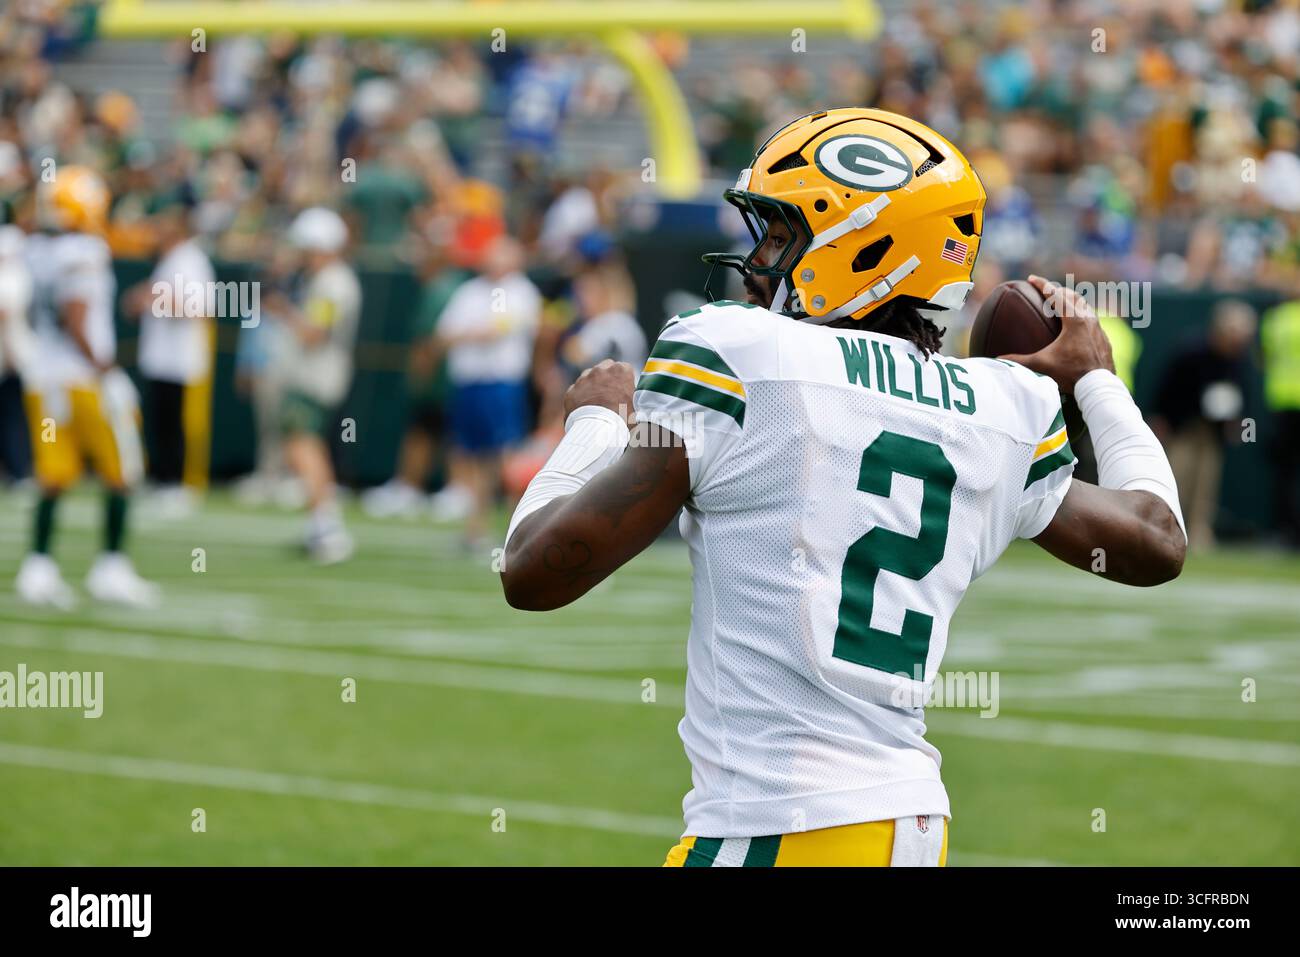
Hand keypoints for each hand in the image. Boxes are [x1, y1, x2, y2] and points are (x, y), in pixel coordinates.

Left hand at [563, 359, 635, 425]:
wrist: (598, 431)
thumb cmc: (621, 419)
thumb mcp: (636, 406)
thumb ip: (634, 395)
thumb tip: (634, 396)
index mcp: (620, 370)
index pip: (625, 368)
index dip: (625, 379)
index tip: (625, 389)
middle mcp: (601, 370)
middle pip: (606, 367)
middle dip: (608, 377)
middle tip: (610, 393)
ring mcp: (584, 379)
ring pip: (589, 376)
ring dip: (593, 384)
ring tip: (597, 401)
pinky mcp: (572, 390)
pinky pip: (577, 390)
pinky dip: (580, 396)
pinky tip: (585, 408)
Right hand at [1000, 275, 1115, 394]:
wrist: (1099, 386)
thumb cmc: (1070, 373)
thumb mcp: (1042, 365)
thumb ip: (1020, 361)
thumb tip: (998, 359)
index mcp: (1074, 320)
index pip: (1055, 295)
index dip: (1042, 285)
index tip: (1031, 278)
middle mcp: (1088, 319)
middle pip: (1072, 295)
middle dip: (1057, 289)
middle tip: (1045, 289)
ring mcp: (1098, 328)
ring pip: (1085, 306)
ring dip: (1071, 301)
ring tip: (1062, 303)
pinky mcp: (1104, 338)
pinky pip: (1092, 320)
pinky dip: (1081, 316)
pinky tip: (1077, 327)